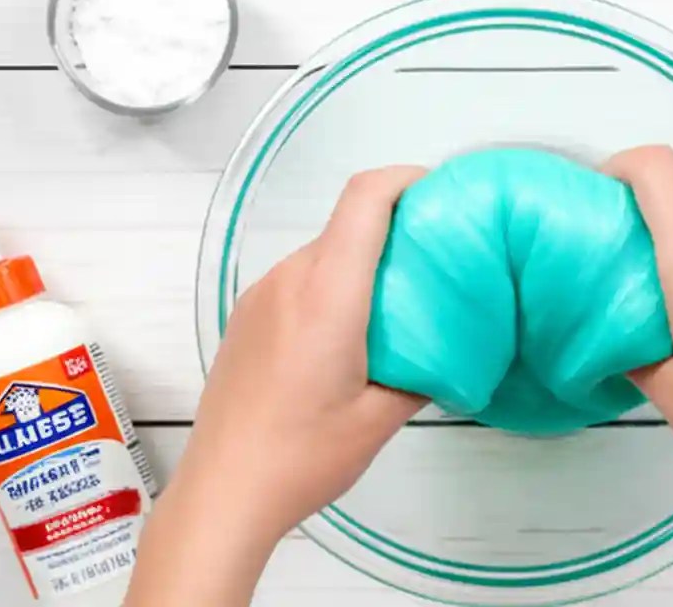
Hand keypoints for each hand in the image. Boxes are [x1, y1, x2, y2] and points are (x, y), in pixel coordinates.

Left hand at [126, 167, 428, 606]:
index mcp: (326, 293)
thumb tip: (448, 349)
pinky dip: (334, 287)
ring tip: (400, 308)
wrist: (224, 492)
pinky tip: (352, 337)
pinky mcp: (246, 318)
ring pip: (323, 253)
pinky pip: (299, 281)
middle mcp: (288, 280)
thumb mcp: (381, 418)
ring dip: (364, 264)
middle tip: (439, 262)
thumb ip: (424, 371)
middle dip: (397, 228)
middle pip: (347, 224)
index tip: (442, 193)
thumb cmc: (302, 457)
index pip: (365, 199)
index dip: (407, 179)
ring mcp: (260, 297)